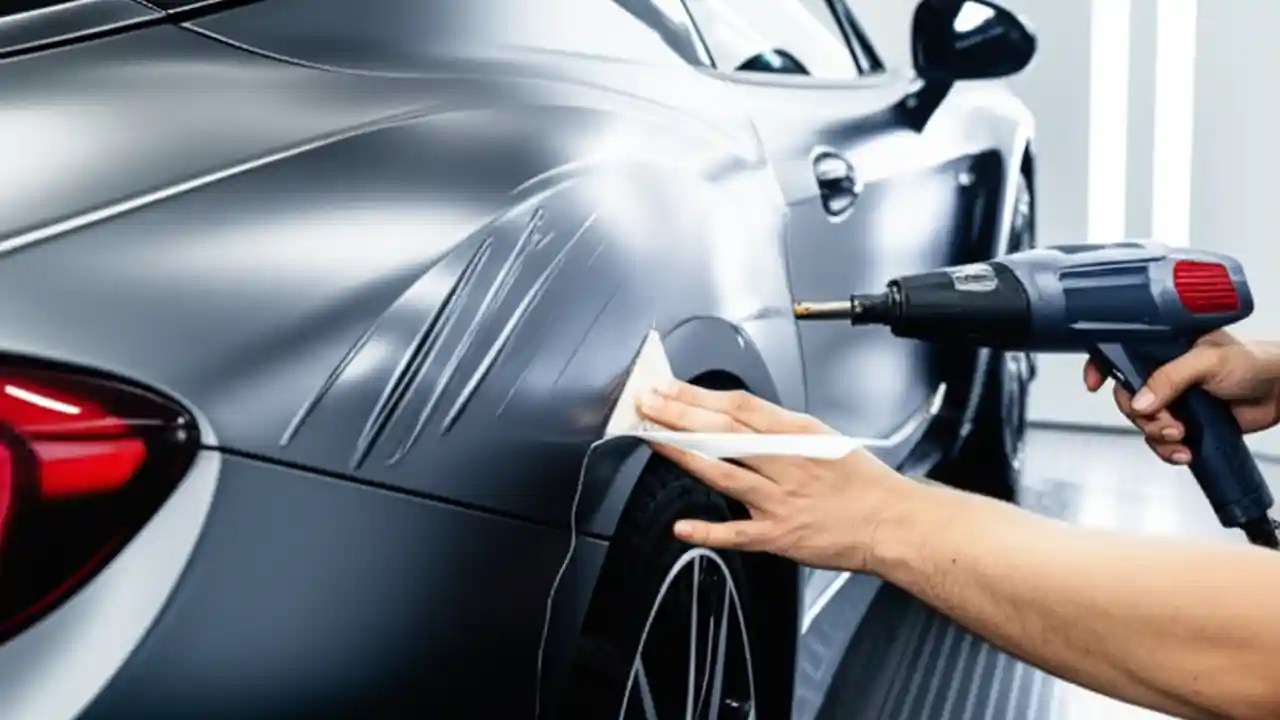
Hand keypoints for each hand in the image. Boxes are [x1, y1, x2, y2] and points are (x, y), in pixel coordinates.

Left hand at [634, 380, 916, 571]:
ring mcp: (781, 499)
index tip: (669, 388)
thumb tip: (733, 417)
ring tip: (653, 441)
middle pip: (723, 433)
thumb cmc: (861, 481)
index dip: (697, 396)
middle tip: (646, 406)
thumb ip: (779, 429)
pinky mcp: (779, 535)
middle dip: (679, 416)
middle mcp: (787, 462)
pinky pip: (737, 533)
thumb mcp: (824, 437)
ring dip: (683, 456)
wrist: (892, 522)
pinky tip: (682, 525)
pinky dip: (708, 530)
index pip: (738, 407)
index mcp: (798, 433)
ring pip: (723, 472)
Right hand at [1083, 330, 1279, 464]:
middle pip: (1127, 397)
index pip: (1121, 351)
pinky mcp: (1184, 423)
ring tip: (1182, 436)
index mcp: (1163, 348)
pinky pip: (1161, 442)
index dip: (1100, 366)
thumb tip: (1140, 401)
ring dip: (1157, 435)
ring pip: (1142, 423)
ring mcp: (1172, 400)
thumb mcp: (1207, 361)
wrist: (1279, 394)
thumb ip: (1170, 378)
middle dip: (1142, 416)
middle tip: (1166, 421)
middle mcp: (1162, 373)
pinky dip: (1168, 450)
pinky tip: (1184, 451)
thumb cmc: (1251, 363)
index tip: (1093, 384)